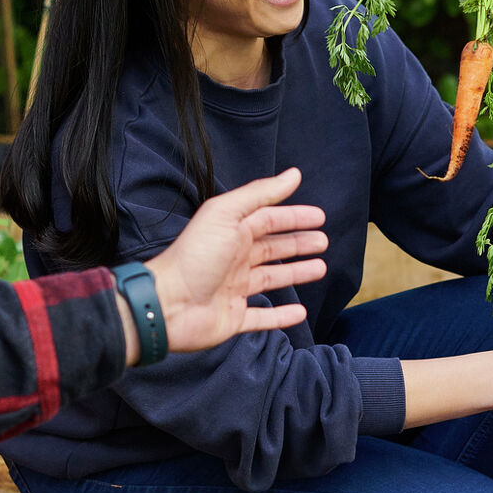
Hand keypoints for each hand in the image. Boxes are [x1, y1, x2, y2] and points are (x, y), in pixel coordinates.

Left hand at [137, 168, 328, 360]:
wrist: (168, 303)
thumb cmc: (196, 256)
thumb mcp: (227, 214)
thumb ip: (260, 194)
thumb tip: (293, 175)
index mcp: (232, 233)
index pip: (269, 220)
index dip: (294, 217)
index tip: (319, 217)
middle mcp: (234, 259)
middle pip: (273, 248)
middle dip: (298, 243)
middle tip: (323, 241)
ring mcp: (234, 289)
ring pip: (272, 279)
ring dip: (296, 273)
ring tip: (320, 268)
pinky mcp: (234, 317)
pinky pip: (263, 317)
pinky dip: (282, 315)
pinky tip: (300, 312)